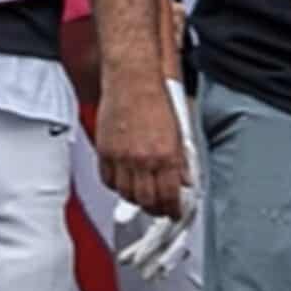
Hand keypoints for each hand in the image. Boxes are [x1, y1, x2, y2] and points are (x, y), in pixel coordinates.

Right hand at [97, 64, 186, 221]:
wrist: (132, 78)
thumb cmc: (156, 97)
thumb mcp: (180, 131)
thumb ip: (183, 159)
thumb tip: (186, 180)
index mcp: (166, 155)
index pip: (169, 196)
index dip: (173, 209)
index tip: (175, 211)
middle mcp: (143, 159)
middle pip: (146, 201)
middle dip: (155, 209)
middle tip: (159, 208)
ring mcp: (122, 156)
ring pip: (126, 194)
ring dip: (135, 200)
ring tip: (142, 196)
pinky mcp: (105, 150)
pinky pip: (108, 180)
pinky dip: (116, 186)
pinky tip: (123, 182)